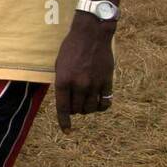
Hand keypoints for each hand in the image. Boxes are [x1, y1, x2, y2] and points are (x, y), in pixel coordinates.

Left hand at [52, 15, 115, 130]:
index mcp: (63, 81)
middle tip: (75, 104)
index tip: (67, 131)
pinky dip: (101, 106)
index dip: (64, 122)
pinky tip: (98, 104)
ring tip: (85, 102)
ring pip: (91, 108)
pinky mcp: (107, 82)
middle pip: (77, 110)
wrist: (91, 35)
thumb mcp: (59, 65)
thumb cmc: (71, 48)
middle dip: (75, 110)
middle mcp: (78, 85)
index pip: (63, 108)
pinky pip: (105, 102)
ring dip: (87, 109)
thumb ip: (62, 84)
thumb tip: (66, 101)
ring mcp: (94, 84)